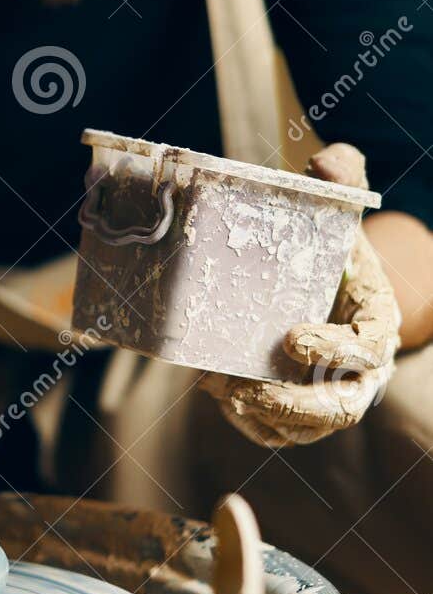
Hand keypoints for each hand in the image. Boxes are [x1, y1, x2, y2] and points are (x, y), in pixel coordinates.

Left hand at [201, 144, 400, 447]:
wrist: (323, 287)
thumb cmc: (331, 248)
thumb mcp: (338, 210)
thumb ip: (340, 179)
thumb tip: (327, 159)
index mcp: (377, 324)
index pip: (367, 348)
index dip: (334, 348)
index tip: (290, 337)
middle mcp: (363, 371)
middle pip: (342, 406)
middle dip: (296, 405)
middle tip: (249, 391)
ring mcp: (333, 395)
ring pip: (308, 429)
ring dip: (265, 419)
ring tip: (222, 394)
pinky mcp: (302, 411)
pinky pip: (281, 434)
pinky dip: (249, 423)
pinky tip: (217, 395)